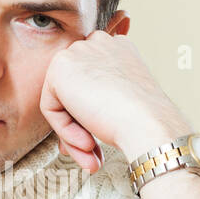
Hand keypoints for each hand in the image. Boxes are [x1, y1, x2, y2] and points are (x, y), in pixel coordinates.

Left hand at [41, 31, 189, 172]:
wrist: (147, 123)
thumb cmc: (143, 120)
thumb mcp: (123, 102)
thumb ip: (98, 100)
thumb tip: (74, 119)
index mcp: (118, 48)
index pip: (91, 83)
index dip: (91, 115)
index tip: (97, 141)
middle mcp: (98, 43)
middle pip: (74, 91)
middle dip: (79, 127)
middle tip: (91, 153)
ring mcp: (78, 51)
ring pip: (61, 101)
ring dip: (72, 134)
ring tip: (91, 155)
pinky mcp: (60, 68)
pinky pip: (51, 108)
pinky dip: (65, 131)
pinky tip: (88, 143)